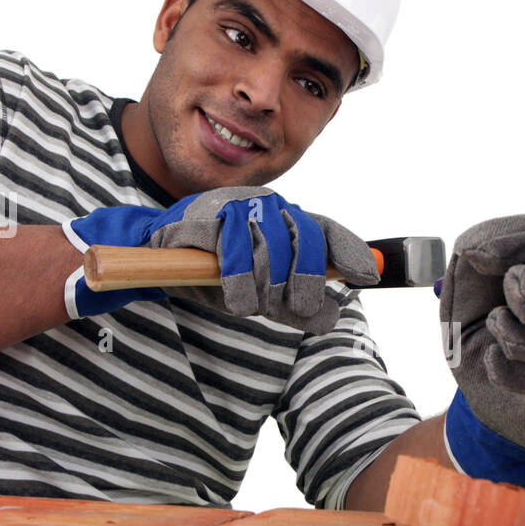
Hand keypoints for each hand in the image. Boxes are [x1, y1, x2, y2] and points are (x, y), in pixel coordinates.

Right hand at [63, 188, 379, 331]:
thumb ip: (293, 307)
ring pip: (270, 243)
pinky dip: (238, 278)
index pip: (328, 231)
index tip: (369, 276)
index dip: (351, 252)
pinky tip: (236, 299)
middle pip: (305, 237)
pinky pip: (231, 246)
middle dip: (305, 277)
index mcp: (285, 221)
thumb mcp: (259, 294)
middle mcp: (267, 206)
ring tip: (253, 306)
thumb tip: (332, 318)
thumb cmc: (212, 272)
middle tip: (298, 307)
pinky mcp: (206, 215)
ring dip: (266, 283)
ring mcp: (236, 206)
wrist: (155, 256)